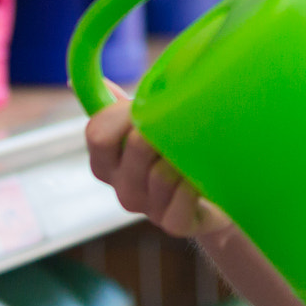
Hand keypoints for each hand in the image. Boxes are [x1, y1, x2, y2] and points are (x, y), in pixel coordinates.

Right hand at [84, 82, 233, 237]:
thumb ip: (119, 108)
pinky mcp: (175, 225)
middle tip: (177, 126)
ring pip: (161, 172)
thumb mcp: (148, 125)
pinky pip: (182, 198)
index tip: (143, 108)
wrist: (218, 192)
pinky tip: (200, 179)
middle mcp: (122, 190)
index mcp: (107, 165)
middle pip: (134, 145)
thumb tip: (86, 81)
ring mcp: (148, 210)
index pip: (97, 134)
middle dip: (160, 128)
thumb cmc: (176, 151)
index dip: (121, 114)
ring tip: (193, 152)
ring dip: (182, 156)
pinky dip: (193, 184)